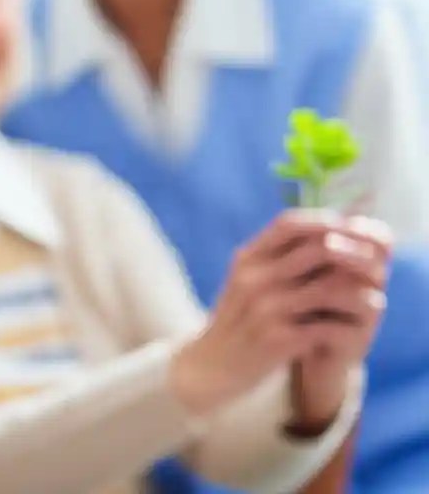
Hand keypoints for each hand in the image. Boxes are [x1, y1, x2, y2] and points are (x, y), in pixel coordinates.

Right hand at [171, 211, 390, 416]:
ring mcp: (264, 309)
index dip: (327, 221)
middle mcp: (254, 278)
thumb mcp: (246, 281)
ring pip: (331, 288)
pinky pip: (327, 327)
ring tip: (372, 299)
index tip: (354, 230)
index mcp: (247, 259)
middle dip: (356, 255)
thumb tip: (322, 235)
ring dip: (359, 293)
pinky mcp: (276, 340)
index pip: (289, 224)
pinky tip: (353, 329)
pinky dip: (347, 327)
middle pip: (318, 249)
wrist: (210, 366)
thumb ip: (275, 259)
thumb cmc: (238, 321)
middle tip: (377, 266)